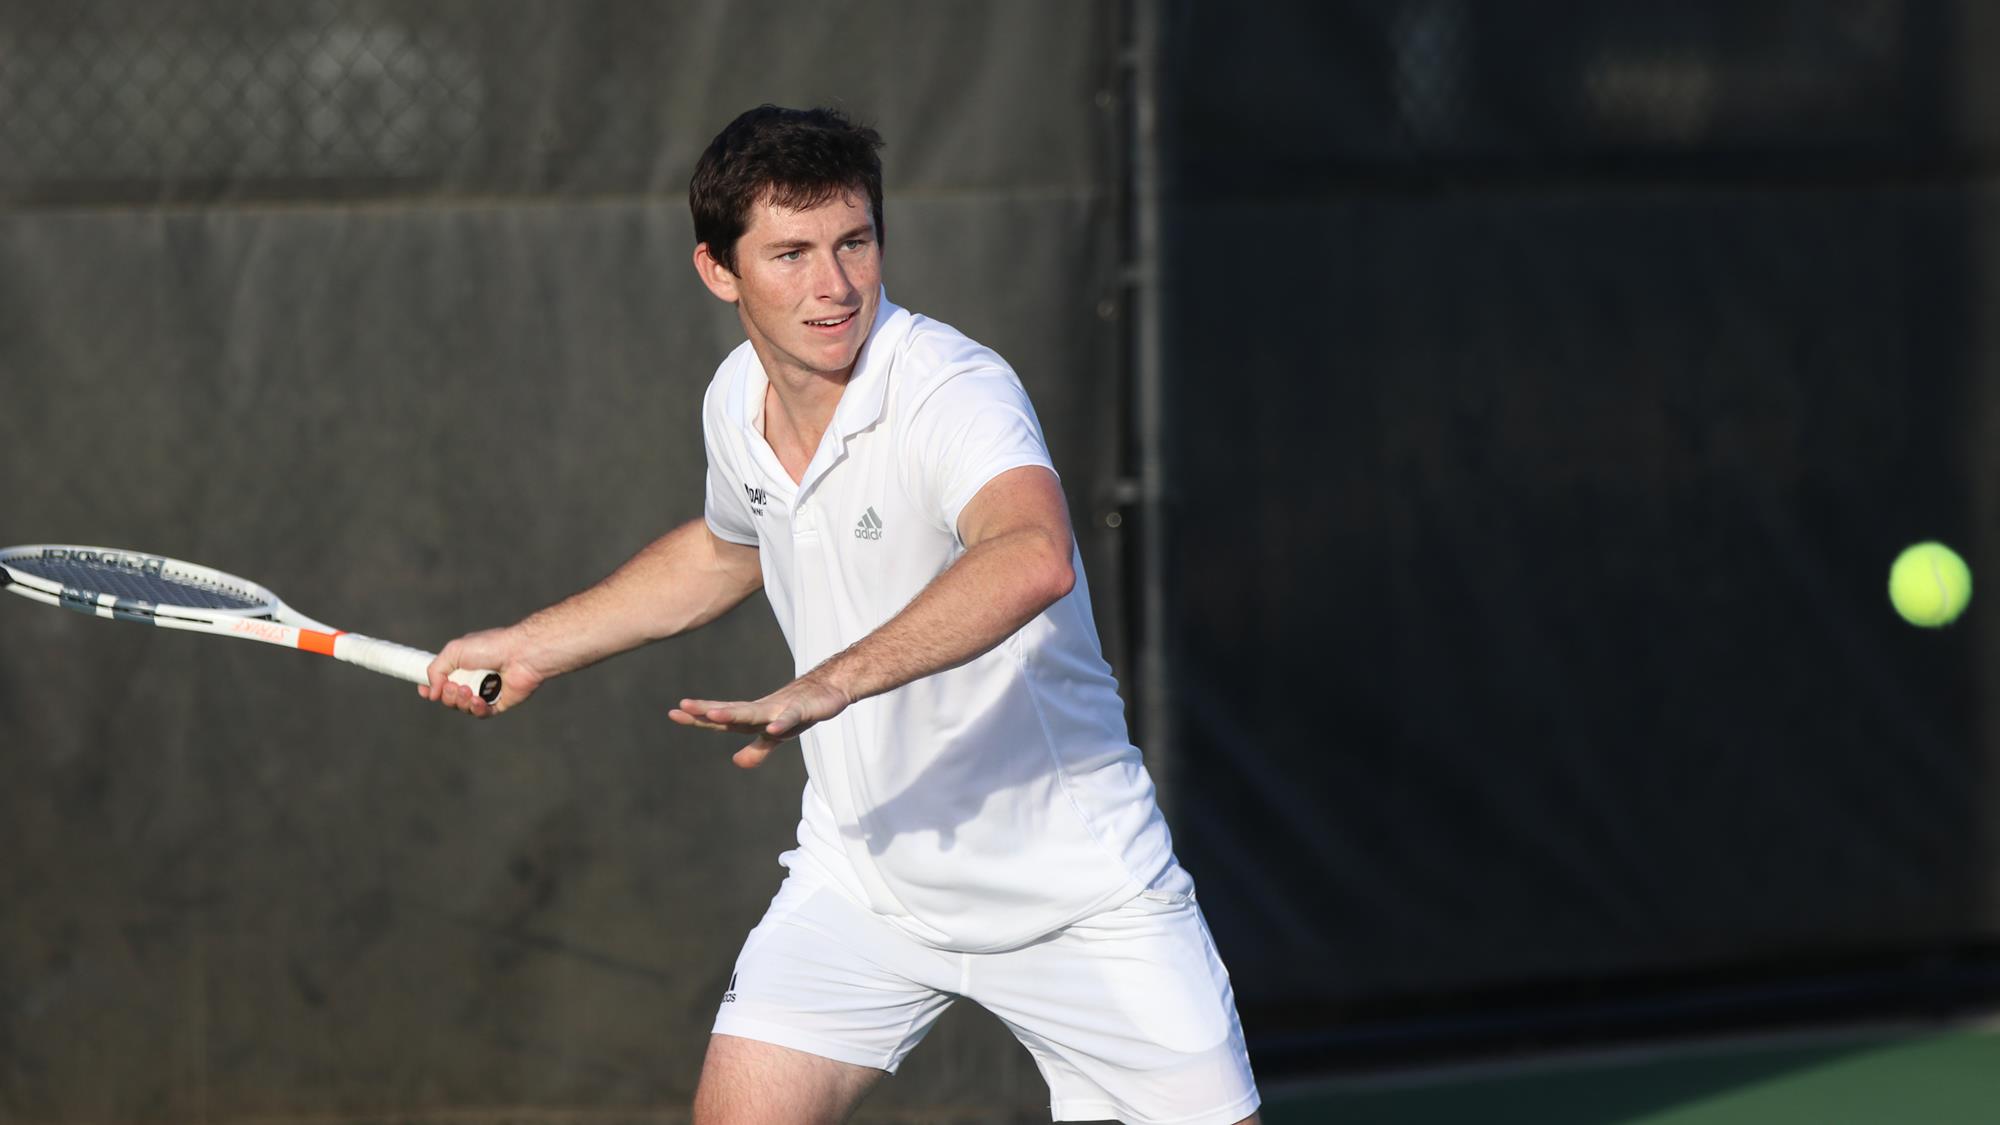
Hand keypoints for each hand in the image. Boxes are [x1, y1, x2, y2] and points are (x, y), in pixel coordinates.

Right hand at [420, 627, 546, 717]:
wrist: (520, 655)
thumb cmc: (490, 647)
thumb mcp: (454, 651)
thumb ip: (436, 670)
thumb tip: (430, 692)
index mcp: (462, 664)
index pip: (441, 680)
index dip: (430, 688)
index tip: (424, 691)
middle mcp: (473, 678)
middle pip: (449, 697)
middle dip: (447, 695)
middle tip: (454, 686)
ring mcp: (486, 691)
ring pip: (463, 707)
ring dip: (460, 701)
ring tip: (467, 690)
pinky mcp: (499, 703)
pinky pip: (481, 714)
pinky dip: (476, 709)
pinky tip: (478, 700)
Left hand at [671, 673, 850, 767]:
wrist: (828, 691)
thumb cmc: (798, 711)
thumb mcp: (776, 737)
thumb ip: (757, 750)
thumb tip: (736, 763)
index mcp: (753, 718)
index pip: (721, 719)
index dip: (699, 717)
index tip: (674, 712)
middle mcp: (762, 710)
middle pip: (730, 712)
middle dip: (706, 711)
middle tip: (682, 706)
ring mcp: (781, 709)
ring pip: (754, 712)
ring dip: (734, 714)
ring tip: (713, 716)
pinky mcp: (802, 711)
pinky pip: (789, 719)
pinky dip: (781, 723)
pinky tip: (771, 729)